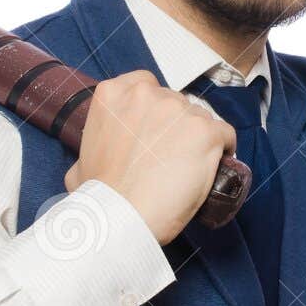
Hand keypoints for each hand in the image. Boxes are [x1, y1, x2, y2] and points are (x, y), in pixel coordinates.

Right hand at [64, 70, 236, 245]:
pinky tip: (214, 167)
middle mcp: (147, 94)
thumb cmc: (99, 197)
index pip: (148, 87)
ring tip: (190, 168)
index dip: (156, 113)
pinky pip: (225, 134)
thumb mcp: (79, 163)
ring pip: (201, 118)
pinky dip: (223, 150)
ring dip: (199, 139)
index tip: (157, 133)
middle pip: (176, 102)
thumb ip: (92, 150)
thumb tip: (92, 162)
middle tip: (171, 157)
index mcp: (114, 94)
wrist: (120, 218)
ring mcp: (178, 110)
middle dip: (177, 127)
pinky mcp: (205, 131)